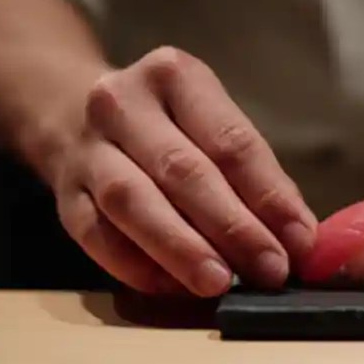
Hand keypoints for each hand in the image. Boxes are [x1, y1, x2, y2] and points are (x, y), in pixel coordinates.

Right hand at [47, 47, 316, 295]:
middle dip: (233, 227)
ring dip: (181, 248)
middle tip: (269, 271)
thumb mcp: (212, 125)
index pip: (230, 141)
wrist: (71, 112)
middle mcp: (122, 103)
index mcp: (175, 76)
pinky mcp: (63, 194)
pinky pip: (96, 235)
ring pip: (132, 201)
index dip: (269, 195)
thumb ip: (256, 179)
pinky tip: (173, 287)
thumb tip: (299, 240)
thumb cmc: (169, 127)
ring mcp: (86, 149)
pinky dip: (137, 265)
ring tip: (220, 283)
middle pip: (183, 170)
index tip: (300, 241)